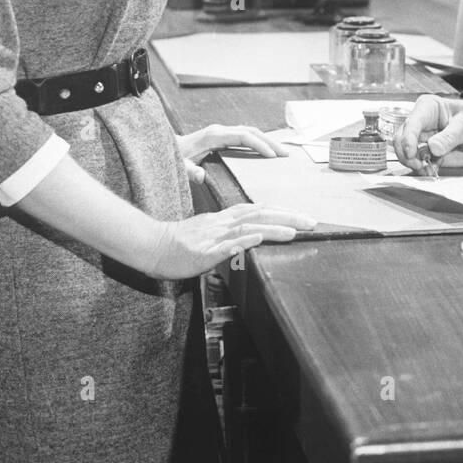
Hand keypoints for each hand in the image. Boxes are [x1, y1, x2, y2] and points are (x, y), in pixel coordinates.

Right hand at [143, 202, 316, 279]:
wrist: (149, 246)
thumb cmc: (177, 243)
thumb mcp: (207, 231)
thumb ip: (229, 231)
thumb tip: (251, 232)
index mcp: (224, 219)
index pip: (258, 210)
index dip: (282, 212)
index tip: (303, 216)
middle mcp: (222, 224)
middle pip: (260, 215)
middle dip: (288, 217)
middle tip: (312, 222)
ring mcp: (213, 237)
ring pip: (248, 229)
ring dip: (273, 229)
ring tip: (296, 231)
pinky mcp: (203, 252)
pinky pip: (225, 246)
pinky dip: (243, 241)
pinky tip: (258, 239)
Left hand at [176, 124, 287, 183]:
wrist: (166, 148)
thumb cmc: (174, 158)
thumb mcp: (179, 166)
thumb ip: (188, 170)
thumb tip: (201, 175)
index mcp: (214, 136)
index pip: (243, 136)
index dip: (259, 145)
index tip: (272, 156)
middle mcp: (220, 130)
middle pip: (252, 131)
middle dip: (270, 142)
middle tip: (286, 154)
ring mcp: (222, 132)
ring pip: (251, 132)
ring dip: (267, 141)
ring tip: (282, 153)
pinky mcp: (223, 137)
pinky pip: (246, 136)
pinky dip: (259, 142)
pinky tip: (267, 151)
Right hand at [393, 95, 462, 172]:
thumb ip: (450, 136)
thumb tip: (432, 147)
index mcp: (430, 107)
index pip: (411, 123)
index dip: (408, 138)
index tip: (412, 153)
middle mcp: (424, 122)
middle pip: (402, 138)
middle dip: (406, 153)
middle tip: (418, 164)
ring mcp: (427, 139)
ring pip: (407, 152)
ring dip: (413, 163)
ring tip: (427, 169)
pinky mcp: (432, 154)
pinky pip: (420, 162)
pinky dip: (422, 168)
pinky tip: (432, 171)